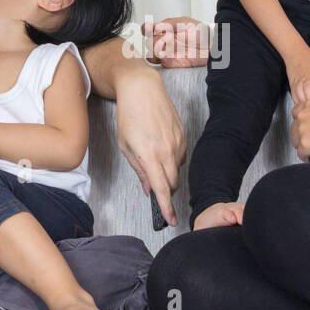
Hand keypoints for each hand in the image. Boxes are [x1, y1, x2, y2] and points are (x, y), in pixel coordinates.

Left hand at [115, 67, 185, 226]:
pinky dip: (172, 160)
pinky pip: (181, 156)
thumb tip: (150, 188)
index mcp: (150, 155)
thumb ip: (140, 170)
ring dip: (168, 174)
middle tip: (156, 191)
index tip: (171, 221)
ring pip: (178, 170)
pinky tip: (161, 150)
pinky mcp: (184, 135)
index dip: (167, 208)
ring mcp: (178, 142)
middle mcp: (168, 150)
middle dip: (166, 191)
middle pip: (173, 183)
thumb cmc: (129, 115)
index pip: (163, 189)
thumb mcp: (126, 146)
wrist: (142, 89)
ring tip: (154, 161)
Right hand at [142, 16, 209, 67]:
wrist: (212, 46)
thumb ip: (170, 23)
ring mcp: (167, 53)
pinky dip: (164, 59)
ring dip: (156, 51)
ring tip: (166, 48)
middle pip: (148, 43)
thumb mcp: (185, 22)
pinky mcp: (173, 63)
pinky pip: (163, 63)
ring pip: (151, 55)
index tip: (150, 28)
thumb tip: (156, 26)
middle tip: (166, 38)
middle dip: (154, 41)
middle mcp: (164, 42)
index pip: (147, 29)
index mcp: (165, 30)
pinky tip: (169, 55)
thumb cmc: (201, 33)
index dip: (146, 29)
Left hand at [290, 80, 309, 159]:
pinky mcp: (306, 145)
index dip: (303, 121)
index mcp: (309, 104)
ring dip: (303, 146)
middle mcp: (302, 117)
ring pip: (296, 142)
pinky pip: (301, 154)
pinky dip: (307, 157)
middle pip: (294, 129)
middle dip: (302, 135)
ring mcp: (302, 131)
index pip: (296, 114)